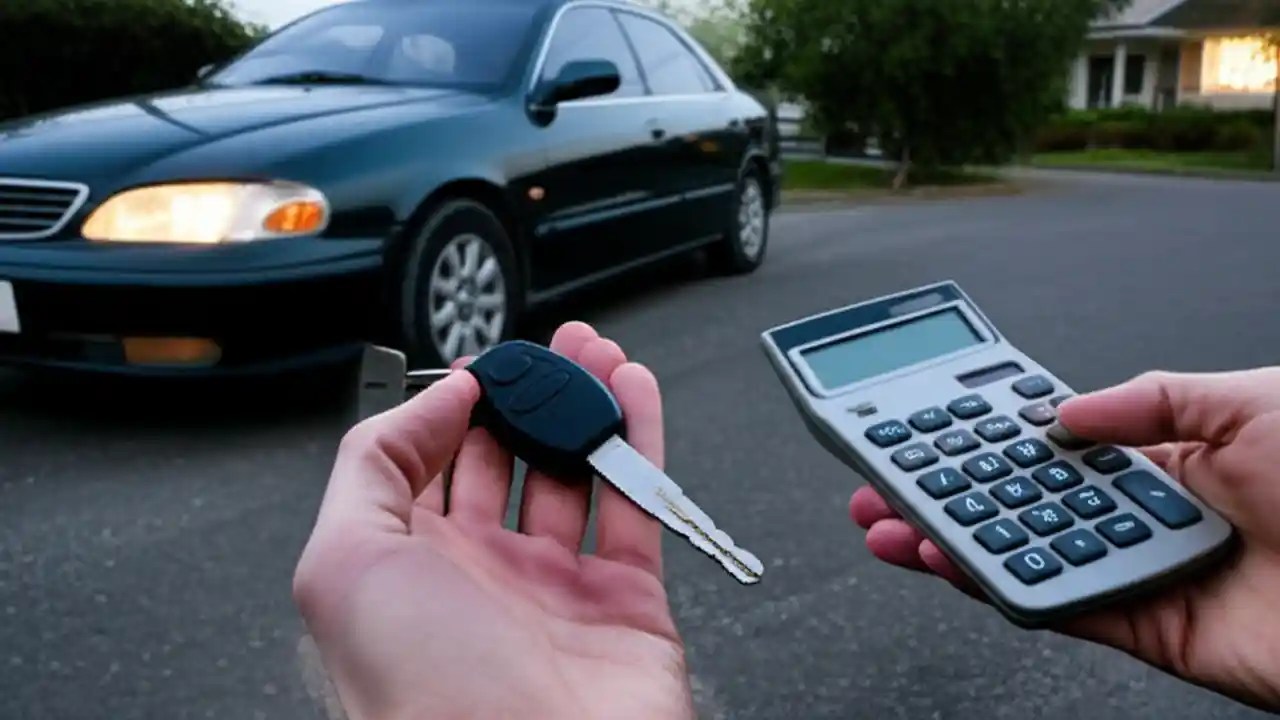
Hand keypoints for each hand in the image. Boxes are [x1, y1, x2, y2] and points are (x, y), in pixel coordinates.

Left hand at [293, 322, 694, 719]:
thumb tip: (437, 399)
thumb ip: (373, 461)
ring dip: (584, 405)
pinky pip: (637, 504)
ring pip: (574, 473)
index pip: (425, 464)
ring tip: (595, 355)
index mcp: (407, 571)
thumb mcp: (346, 561)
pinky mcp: (627, 602)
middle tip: (546, 351)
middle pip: (505, 460)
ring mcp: (557, 589)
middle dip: (525, 397)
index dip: (449, 406)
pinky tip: (633, 392)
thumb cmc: (425, 699)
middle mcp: (482, 577)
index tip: (479, 365)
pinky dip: (640, 440)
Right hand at [851, 368, 1279, 711]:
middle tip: (880, 486)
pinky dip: (1000, 585)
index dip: (986, 437)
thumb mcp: (1254, 401)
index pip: (1052, 446)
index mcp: (1169, 455)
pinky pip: (1061, 607)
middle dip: (946, 493)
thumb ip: (1155, 398)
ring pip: (1025, 554)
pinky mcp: (1148, 631)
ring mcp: (1142, 572)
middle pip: (1022, 502)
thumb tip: (1067, 411)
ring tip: (888, 526)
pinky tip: (951, 563)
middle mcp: (1145, 514)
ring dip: (949, 541)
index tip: (930, 427)